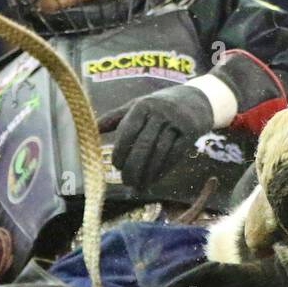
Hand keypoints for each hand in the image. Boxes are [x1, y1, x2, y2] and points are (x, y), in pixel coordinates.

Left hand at [100, 85, 214, 192]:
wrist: (197, 100)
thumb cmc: (160, 106)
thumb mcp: (138, 105)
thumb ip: (115, 118)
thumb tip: (91, 129)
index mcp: (143, 105)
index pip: (128, 131)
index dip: (120, 151)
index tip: (116, 166)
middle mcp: (160, 112)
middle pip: (144, 145)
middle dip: (133, 166)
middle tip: (126, 181)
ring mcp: (176, 123)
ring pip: (159, 153)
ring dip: (147, 173)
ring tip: (138, 186)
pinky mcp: (190, 134)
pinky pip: (174, 156)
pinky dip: (162, 171)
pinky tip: (153, 180)